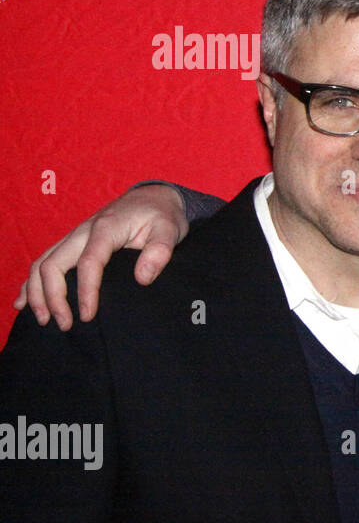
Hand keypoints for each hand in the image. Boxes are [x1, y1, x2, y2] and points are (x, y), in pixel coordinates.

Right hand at [15, 184, 189, 329]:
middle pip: (53, 264)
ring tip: (43, 320)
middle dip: (53, 297)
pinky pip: (45, 260)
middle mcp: (84, 231)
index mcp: (106, 228)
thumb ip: (160, 252)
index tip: (88, 316)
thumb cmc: (162, 215)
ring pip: (43, 263)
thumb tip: (142, 278)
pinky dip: (32, 282)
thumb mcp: (170, 229)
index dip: (86, 291)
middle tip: (65, 325)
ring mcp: (75, 236)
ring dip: (37, 292)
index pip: (89, 263)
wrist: (154, 197)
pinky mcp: (73, 242)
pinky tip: (24, 302)